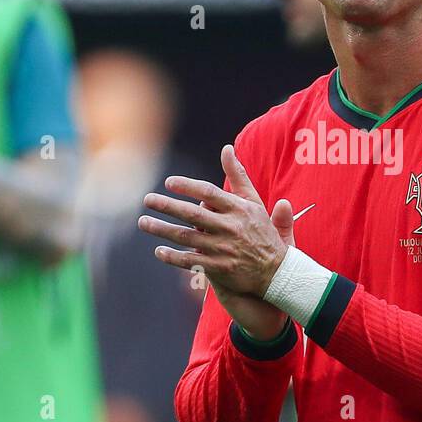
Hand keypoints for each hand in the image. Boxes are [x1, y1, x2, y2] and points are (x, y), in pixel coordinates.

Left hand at [139, 145, 292, 339]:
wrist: (277, 272)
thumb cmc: (263, 233)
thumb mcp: (255, 201)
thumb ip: (239, 175)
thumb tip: (227, 148)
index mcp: (239, 209)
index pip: (208, 192)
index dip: (187, 186)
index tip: (169, 182)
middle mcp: (230, 227)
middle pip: (192, 214)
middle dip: (166, 206)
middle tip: (147, 199)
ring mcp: (223, 249)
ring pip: (186, 237)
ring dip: (161, 229)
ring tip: (143, 222)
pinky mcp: (219, 268)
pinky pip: (190, 261)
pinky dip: (173, 256)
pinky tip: (159, 251)